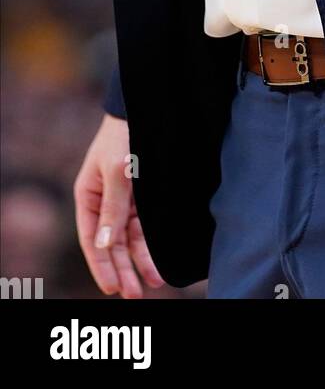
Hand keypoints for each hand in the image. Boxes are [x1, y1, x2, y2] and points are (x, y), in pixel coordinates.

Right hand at [74, 114, 163, 297]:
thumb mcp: (117, 170)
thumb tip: (103, 244)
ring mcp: (125, 199)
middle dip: (122, 269)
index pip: (91, 239)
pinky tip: (158, 260)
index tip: (112, 287)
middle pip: (111, 243)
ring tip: (152, 282)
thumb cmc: (126, 134)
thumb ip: (113, 208)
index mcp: (88, 195)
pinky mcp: (144, 195)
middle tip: (134, 294)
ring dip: (139, 260)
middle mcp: (104, 201)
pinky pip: (145, 225)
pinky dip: (150, 243)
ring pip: (130, 238)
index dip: (101, 265)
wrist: (149, 107)